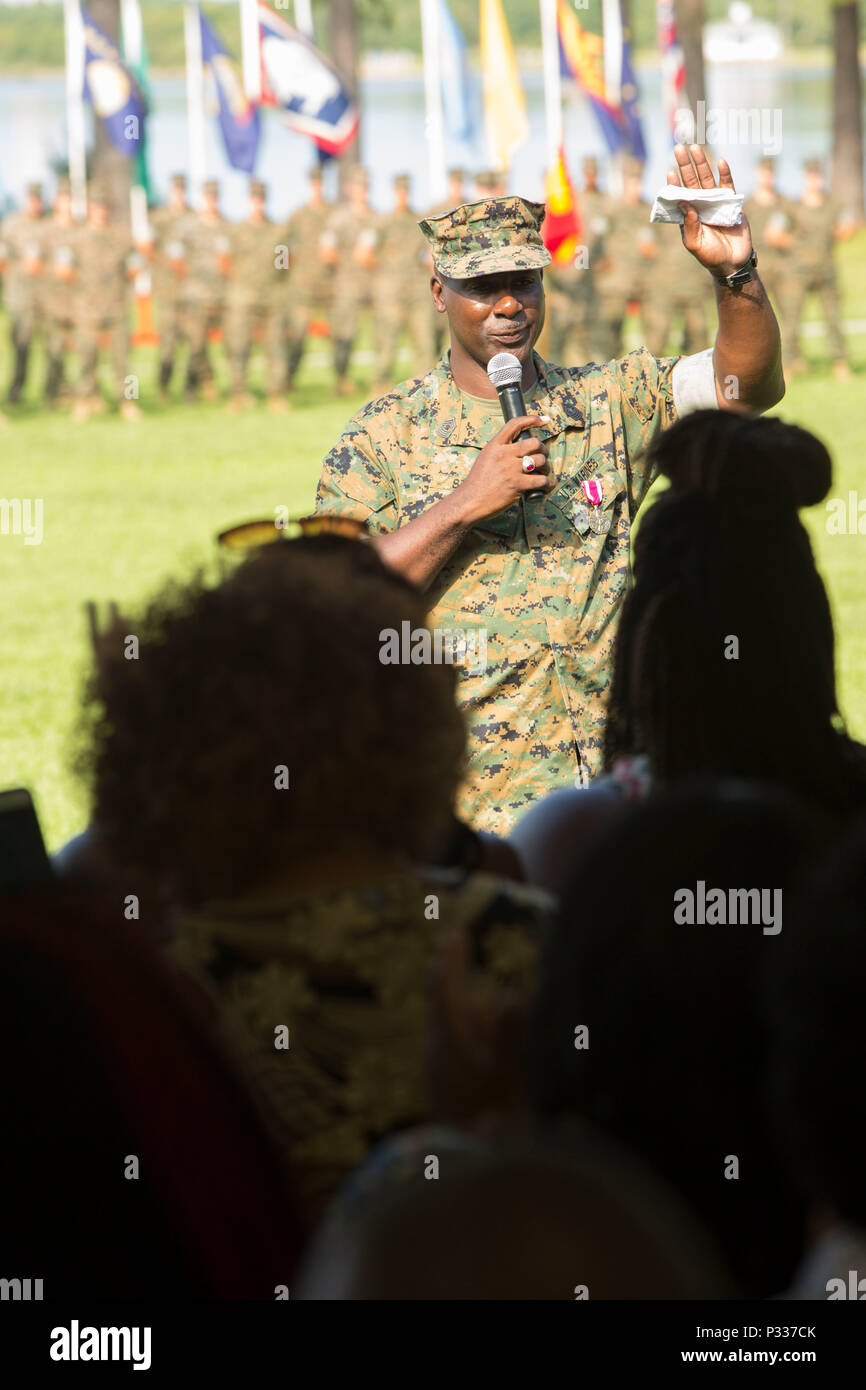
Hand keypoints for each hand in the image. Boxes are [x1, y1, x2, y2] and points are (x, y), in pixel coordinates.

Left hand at [426, 926, 528, 1126]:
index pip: (442, 989)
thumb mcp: (510, 1077)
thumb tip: (513, 992)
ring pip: (463, 1029)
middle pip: (451, 1005)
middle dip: (463, 982)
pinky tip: (504, 1064)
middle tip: (464, 950)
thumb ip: (513, 1033)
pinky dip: (483, 1043)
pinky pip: (467, 1051)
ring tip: (508, 1039)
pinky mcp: (452, 1090)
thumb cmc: (495, 1126)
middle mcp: (441, 1054)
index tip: (456, 933)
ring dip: (482, 1019)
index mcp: (449, 1043)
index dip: (449, 959)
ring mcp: (444, 1073)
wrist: (471, 1176)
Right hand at [455, 414, 551, 523]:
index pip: (515, 424)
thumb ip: (500, 450)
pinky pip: (541, 480)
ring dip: (546, 467)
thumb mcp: (485, 458)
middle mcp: (504, 454)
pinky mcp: (516, 485)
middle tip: (543, 457)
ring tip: (543, 473)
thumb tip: (519, 448)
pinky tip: (546, 485)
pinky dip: (547, 483)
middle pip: (534, 442)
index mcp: (495, 445)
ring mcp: (511, 469)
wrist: (469, 501)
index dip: (532, 420)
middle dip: (543, 449)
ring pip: (540, 460)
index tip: (544, 420)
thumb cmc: (477, 483)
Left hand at [669, 144, 752, 278]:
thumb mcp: (694, 243)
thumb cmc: (710, 256)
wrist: (732, 262)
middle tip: (678, 148)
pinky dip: (725, 173)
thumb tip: (683, 202)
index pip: (679, 195)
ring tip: (694, 148)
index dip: (675, 184)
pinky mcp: (731, 203)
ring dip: (701, 163)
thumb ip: (689, 224)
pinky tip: (720, 161)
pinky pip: (727, 185)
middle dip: (685, 165)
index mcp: (688, 216)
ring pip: (707, 179)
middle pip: (692, 181)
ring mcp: (715, 202)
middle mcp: (700, 206)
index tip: (670, 171)